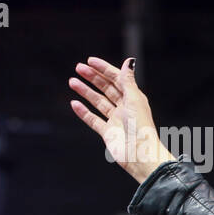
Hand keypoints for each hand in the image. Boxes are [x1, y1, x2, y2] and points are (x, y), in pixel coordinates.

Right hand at [69, 56, 175, 183]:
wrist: (140, 154)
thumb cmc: (141, 127)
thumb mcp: (134, 99)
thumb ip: (128, 80)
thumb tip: (129, 60)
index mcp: (134, 99)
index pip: (117, 79)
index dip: (104, 69)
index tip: (90, 61)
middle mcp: (125, 108)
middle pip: (107, 89)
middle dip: (93, 78)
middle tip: (78, 68)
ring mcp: (116, 121)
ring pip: (98, 102)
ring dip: (85, 92)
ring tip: (72, 81)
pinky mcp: (108, 133)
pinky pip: (93, 120)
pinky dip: (83, 112)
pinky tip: (74, 103)